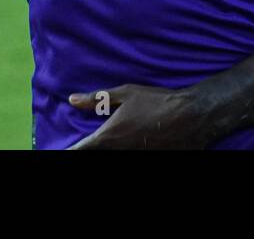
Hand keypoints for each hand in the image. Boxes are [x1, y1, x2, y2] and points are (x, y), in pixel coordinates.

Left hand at [67, 83, 216, 148]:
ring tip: (107, 143)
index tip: (63, 151)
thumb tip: (71, 100)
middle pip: (99, 154)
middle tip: (85, 145)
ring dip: (109, 150)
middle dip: (92, 149)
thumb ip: (96, 99)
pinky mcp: (150, 159)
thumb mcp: (125, 94)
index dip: (72, 150)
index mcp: (110, 135)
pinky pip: (132, 157)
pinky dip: (125, 151)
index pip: (83, 148)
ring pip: (114, 157)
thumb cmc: (156, 101)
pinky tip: (125, 145)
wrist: (191, 117)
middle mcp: (121, 151)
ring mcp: (136, 157)